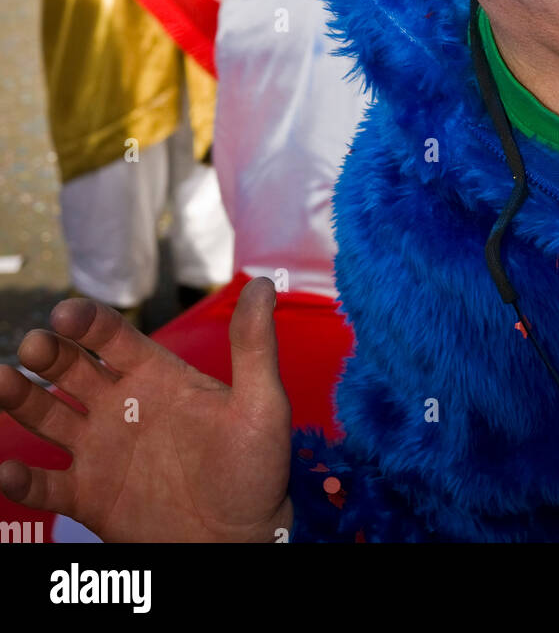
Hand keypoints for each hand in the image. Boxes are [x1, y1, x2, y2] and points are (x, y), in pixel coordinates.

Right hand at [0, 277, 292, 542]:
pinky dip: (22, 480)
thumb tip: (263, 285)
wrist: (241, 543)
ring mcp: (101, 451)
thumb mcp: (261, 405)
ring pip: (47, 416)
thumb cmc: (257, 472)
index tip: (65, 313)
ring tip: (1, 383)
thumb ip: (254, 346)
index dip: (88, 322)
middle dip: (49, 353)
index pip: (112, 338)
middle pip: (71, 368)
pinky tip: (9, 471)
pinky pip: (46, 486)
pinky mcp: (89, 497)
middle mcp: (121, 407)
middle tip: (34, 346)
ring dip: (21, 399)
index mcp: (156, 377)